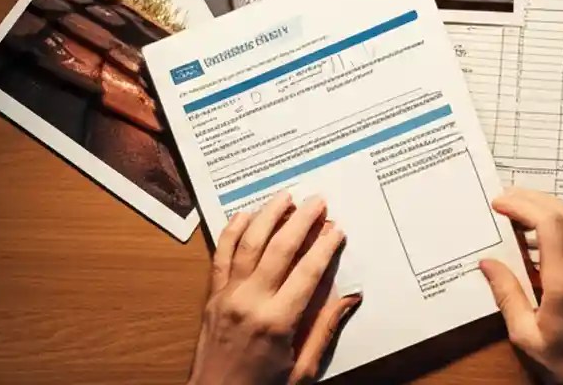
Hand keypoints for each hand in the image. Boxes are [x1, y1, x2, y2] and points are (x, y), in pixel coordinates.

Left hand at [187, 192, 360, 384]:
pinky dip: (232, 231)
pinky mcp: (212, 296)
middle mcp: (251, 301)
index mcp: (278, 321)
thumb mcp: (303, 369)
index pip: (307, 271)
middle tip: (318, 201)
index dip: (324, 247)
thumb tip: (350, 298)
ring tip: (285, 196)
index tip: (337, 229)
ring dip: (268, 215)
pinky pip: (221, 255)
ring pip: (248, 243)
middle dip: (301, 220)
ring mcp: (228, 295)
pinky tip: (244, 214)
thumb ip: (324, 329)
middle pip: (279, 248)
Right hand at [480, 187, 562, 384]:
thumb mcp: (528, 336)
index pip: (548, 224)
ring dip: (544, 207)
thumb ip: (507, 296)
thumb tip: (488, 265)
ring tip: (515, 211)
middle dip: (532, 197)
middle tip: (504, 198)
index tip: (499, 203)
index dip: (522, 206)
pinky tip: (533, 236)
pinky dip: (553, 223)